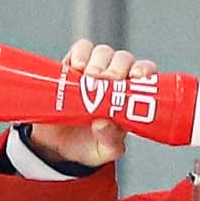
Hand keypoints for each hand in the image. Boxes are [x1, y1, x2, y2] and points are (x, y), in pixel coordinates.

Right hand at [27, 39, 157, 168]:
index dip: (144, 70)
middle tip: (106, 81)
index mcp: (129, 97)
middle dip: (117, 68)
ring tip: (88, 78)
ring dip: (98, 62)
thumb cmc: (87, 146)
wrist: (55, 146)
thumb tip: (104, 123)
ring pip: (104, 52)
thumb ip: (110, 141)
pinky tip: (76, 67)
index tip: (136, 76)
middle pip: (124, 60)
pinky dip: (80, 54)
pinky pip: (80, 48)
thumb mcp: (103, 152)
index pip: (145, 74)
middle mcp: (114, 79)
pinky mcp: (72, 65)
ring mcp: (93, 70)